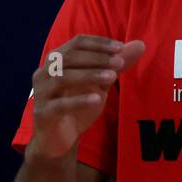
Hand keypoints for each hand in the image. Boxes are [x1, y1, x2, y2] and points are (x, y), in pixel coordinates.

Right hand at [29, 35, 145, 159]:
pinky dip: (79, 100)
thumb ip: (116, 64)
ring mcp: (40, 93)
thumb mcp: (100, 83)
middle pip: (68, 57)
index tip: (120, 48)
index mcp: (56, 60)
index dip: (99, 43)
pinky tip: (98, 99)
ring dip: (90, 75)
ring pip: (63, 78)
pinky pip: (60, 105)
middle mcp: (44, 72)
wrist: (58, 138)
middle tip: (119, 63)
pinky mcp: (42, 113)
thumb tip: (140, 45)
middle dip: (96, 58)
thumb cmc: (77, 104)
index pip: (77, 43)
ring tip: (112, 77)